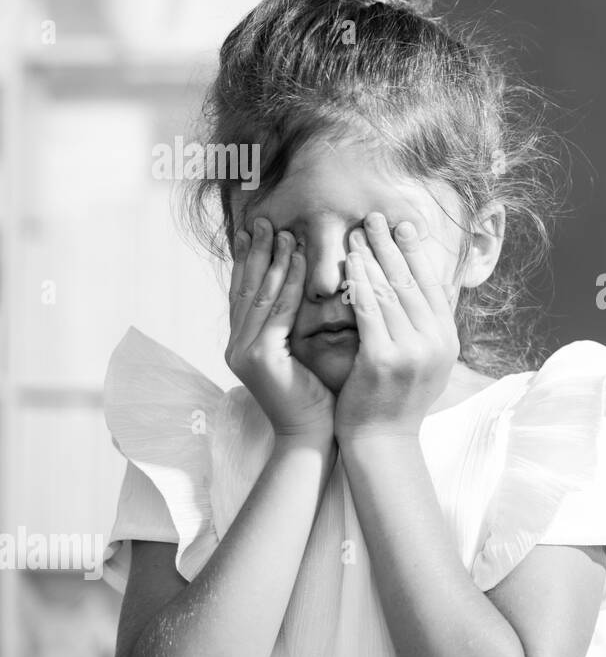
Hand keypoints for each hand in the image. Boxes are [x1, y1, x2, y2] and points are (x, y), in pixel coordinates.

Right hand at [226, 217, 333, 438]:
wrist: (312, 436)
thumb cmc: (316, 398)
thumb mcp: (301, 354)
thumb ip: (294, 326)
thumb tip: (308, 291)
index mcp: (243, 345)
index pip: (244, 294)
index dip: (248, 261)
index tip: (256, 231)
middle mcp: (236, 346)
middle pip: (245, 288)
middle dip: (254, 252)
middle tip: (262, 220)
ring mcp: (244, 352)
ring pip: (260, 295)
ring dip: (272, 260)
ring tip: (281, 231)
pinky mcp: (259, 358)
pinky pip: (278, 311)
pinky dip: (288, 283)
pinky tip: (297, 260)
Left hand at [334, 212, 459, 441]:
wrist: (382, 440)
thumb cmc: (393, 399)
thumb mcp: (423, 361)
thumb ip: (423, 327)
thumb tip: (418, 288)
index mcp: (448, 340)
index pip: (432, 286)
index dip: (417, 253)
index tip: (402, 227)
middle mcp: (437, 342)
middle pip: (412, 282)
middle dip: (392, 246)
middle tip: (376, 218)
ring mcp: (414, 350)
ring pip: (391, 291)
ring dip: (373, 257)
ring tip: (358, 233)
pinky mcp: (385, 358)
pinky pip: (370, 311)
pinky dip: (360, 283)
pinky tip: (350, 264)